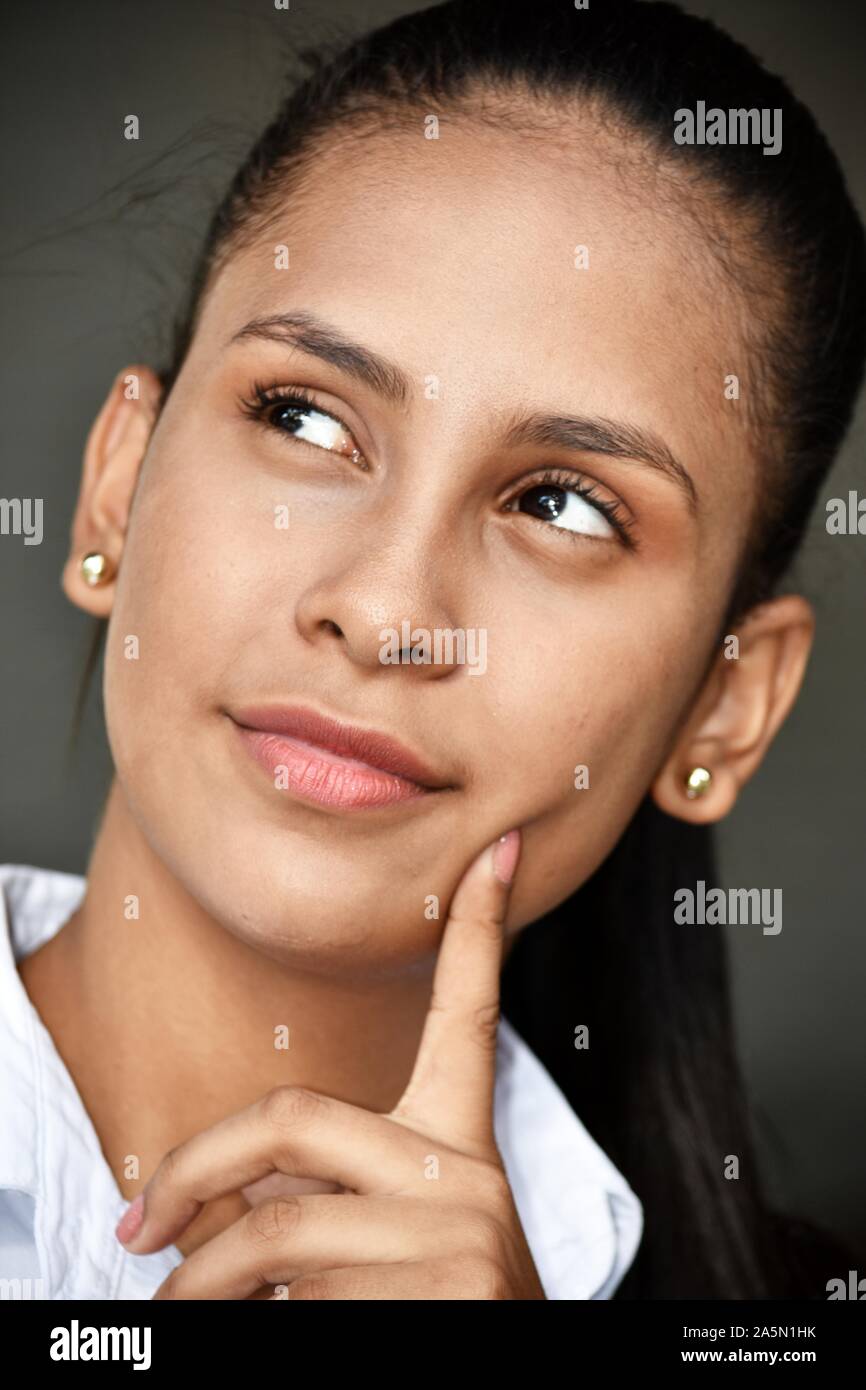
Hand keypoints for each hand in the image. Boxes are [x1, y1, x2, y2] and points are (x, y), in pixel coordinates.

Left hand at [117, 828, 546, 1299]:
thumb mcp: (402, 1236)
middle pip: (294, 1117)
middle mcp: (467, 1174)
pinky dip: (243, 1325)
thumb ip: (331, 1189)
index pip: (472, 1012)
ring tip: (175, 1312)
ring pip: (273, 1232)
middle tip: (138, 1229)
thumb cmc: (435, 1312)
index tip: (494, 847)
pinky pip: (291, 1301)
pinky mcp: (440, 1298)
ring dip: (197, 1283)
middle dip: (192, 1169)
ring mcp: (457, 1236)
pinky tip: (263, 1335)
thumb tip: (213, 1204)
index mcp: (463, 1141)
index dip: (483, 927)